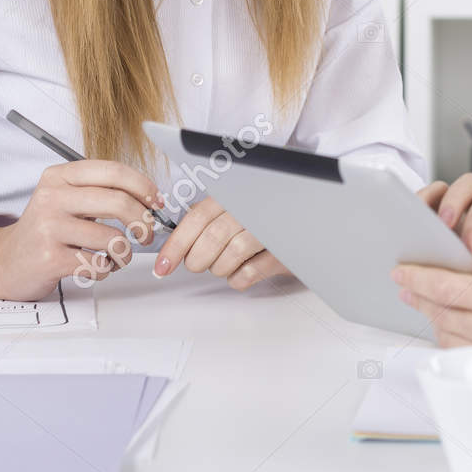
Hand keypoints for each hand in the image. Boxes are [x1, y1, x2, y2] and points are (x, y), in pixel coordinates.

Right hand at [0, 159, 163, 300]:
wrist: (5, 262)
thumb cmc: (47, 230)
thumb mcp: (67, 198)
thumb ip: (102, 192)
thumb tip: (151, 198)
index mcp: (60, 176)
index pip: (113, 172)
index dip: (143, 186)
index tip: (156, 202)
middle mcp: (52, 197)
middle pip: (118, 202)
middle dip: (143, 221)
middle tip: (147, 234)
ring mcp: (49, 228)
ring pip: (112, 238)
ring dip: (124, 252)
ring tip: (115, 256)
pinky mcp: (50, 259)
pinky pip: (99, 264)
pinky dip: (106, 269)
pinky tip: (95, 266)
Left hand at [152, 196, 292, 289]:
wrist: (309, 222)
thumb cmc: (264, 220)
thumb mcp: (236, 210)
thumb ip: (207, 218)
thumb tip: (173, 242)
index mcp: (236, 193)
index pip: (198, 217)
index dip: (176, 244)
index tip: (163, 266)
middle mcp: (254, 208)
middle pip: (212, 238)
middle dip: (197, 259)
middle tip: (197, 263)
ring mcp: (271, 229)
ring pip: (230, 256)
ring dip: (219, 268)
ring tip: (224, 265)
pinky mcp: (284, 252)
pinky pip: (250, 273)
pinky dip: (238, 278)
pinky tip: (241, 271)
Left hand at [391, 229, 471, 377]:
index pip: (452, 288)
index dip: (421, 279)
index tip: (402, 271)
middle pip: (444, 311)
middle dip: (418, 295)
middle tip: (403, 282)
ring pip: (448, 333)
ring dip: (429, 315)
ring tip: (419, 299)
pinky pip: (461, 352)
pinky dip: (446, 336)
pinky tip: (443, 321)